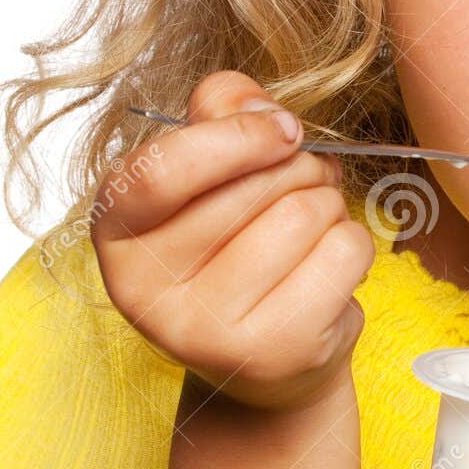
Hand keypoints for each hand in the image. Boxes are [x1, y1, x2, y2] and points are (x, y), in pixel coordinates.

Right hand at [90, 69, 374, 410]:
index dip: (237, 136)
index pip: (163, 170)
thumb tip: (259, 108)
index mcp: (116, 232)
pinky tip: (326, 268)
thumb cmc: (234, 246)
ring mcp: (207, 331)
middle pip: (255, 186)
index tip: (283, 129)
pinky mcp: (274, 351)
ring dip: (328, 205)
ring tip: (311, 228)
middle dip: (299, 168)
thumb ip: (221, 112)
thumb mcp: (210, 169)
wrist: (260, 360)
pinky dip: (352, 244)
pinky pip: (344, 252)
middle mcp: (145, 291)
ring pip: (305, 214)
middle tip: (302, 185)